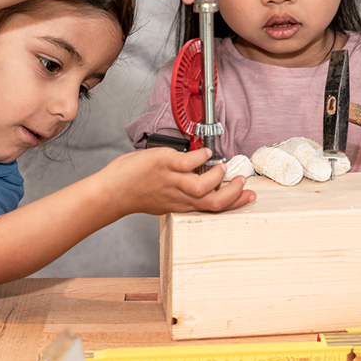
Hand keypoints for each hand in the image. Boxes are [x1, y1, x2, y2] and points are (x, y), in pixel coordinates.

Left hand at [106, 147, 254, 215]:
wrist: (111, 192)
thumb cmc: (133, 193)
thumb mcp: (162, 198)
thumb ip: (180, 192)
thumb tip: (195, 178)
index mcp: (181, 204)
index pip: (213, 208)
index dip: (235, 203)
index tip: (249, 195)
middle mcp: (180, 196)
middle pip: (215, 202)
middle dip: (234, 194)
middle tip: (243, 182)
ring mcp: (172, 181)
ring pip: (204, 186)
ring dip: (218, 176)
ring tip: (222, 167)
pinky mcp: (165, 165)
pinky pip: (189, 162)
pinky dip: (201, 157)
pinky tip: (204, 152)